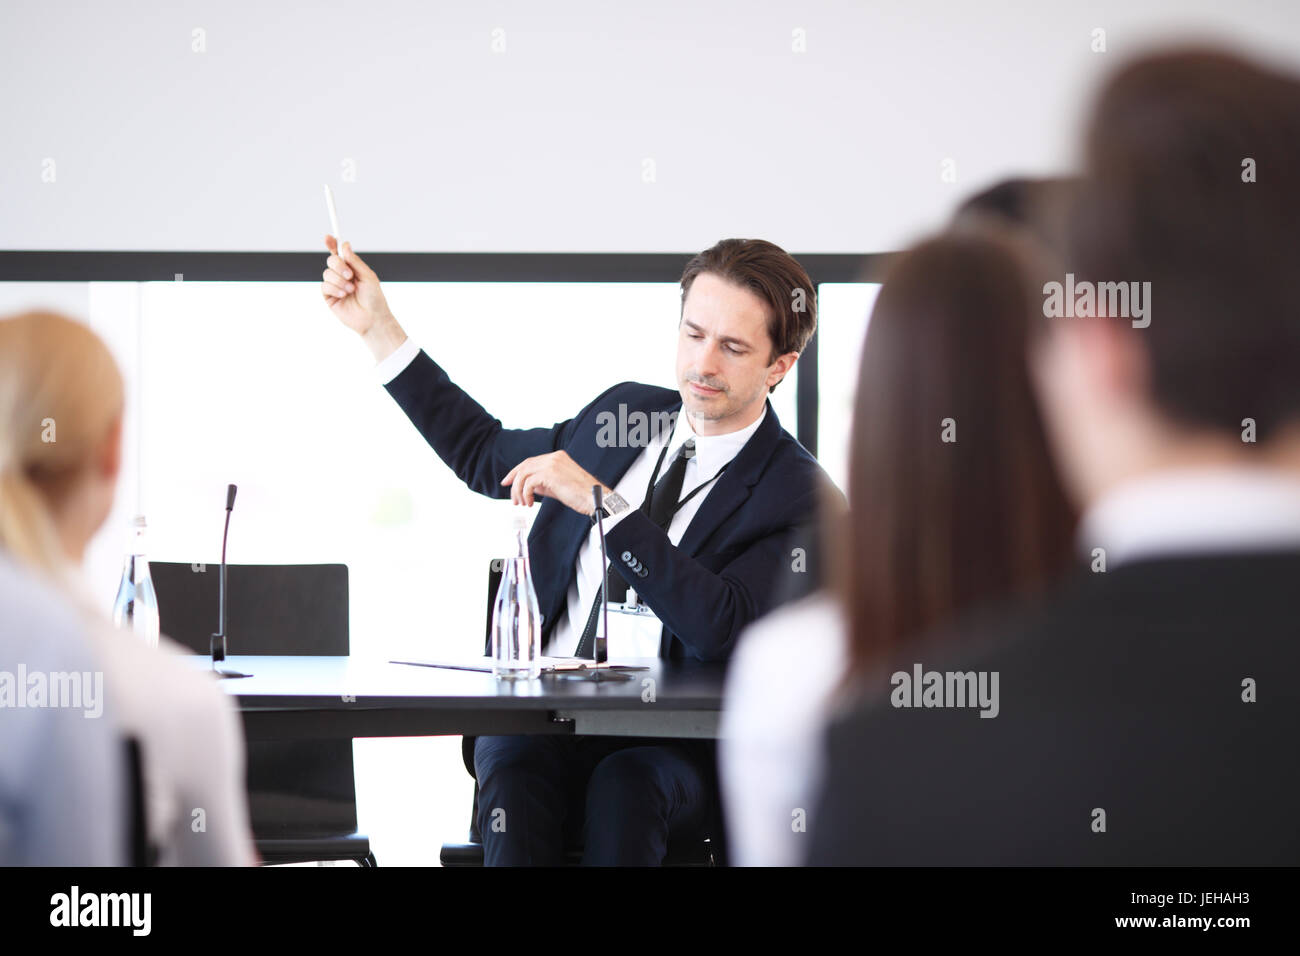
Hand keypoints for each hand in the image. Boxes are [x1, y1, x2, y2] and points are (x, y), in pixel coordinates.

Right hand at [322, 236, 407, 361]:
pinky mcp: (329, 297)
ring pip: (327, 273)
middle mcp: (342, 275)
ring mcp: (334, 286)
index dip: (332, 244)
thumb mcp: (367, 276)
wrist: (373, 318)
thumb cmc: (374, 298)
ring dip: (339, 280)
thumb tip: (345, 244)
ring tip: (351, 290)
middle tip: (350, 274)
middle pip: (331, 260)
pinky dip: (334, 288)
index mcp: (352, 268)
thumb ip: (355, 261)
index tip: (328, 237)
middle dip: (338, 265)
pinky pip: (324, 286)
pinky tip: (343, 295)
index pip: (339, 253)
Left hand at [501, 451, 606, 514]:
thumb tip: (529, 486)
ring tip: (522, 503)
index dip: (516, 472)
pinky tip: (530, 503)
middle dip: (514, 481)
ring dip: (519, 491)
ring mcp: (552, 464)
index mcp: (557, 457)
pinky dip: (526, 494)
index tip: (507, 482)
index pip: (531, 461)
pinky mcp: (550, 474)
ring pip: (524, 474)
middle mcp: (554, 457)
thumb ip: (544, 483)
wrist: (594, 499)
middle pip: (525, 466)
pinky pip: (529, 483)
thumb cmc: (581, 495)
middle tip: (513, 498)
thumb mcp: (558, 486)